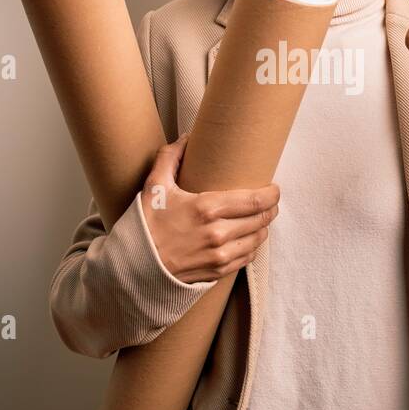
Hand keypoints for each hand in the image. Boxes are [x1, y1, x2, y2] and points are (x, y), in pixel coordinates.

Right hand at [139, 132, 280, 282]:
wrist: (134, 267)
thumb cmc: (145, 225)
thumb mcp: (154, 187)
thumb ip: (170, 157)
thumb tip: (187, 138)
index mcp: (206, 208)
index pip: (255, 200)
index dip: (271, 194)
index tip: (274, 189)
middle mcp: (218, 233)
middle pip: (261, 219)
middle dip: (270, 209)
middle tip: (270, 202)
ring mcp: (220, 255)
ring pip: (258, 238)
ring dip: (262, 227)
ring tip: (260, 218)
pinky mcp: (218, 271)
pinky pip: (247, 257)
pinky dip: (252, 246)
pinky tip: (248, 238)